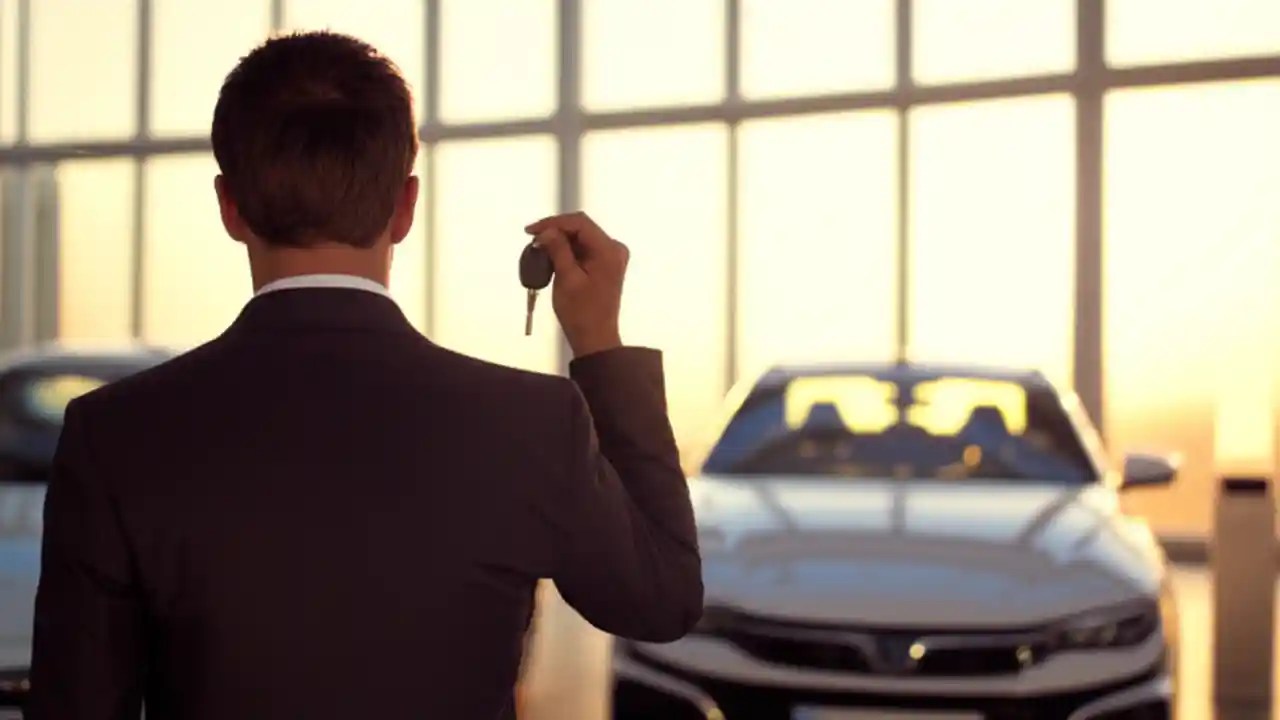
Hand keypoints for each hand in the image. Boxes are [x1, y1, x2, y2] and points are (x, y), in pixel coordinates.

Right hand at [524, 212, 627, 357]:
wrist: (595, 338)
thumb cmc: (581, 313)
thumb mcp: (566, 278)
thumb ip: (558, 249)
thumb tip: (546, 231)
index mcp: (609, 250)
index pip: (580, 223)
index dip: (553, 223)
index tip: (531, 231)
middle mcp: (614, 249)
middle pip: (581, 228)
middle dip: (555, 231)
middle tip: (533, 239)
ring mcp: (611, 257)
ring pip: (581, 238)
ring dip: (559, 241)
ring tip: (538, 249)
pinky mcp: (605, 265)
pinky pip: (584, 249)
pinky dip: (566, 251)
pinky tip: (550, 257)